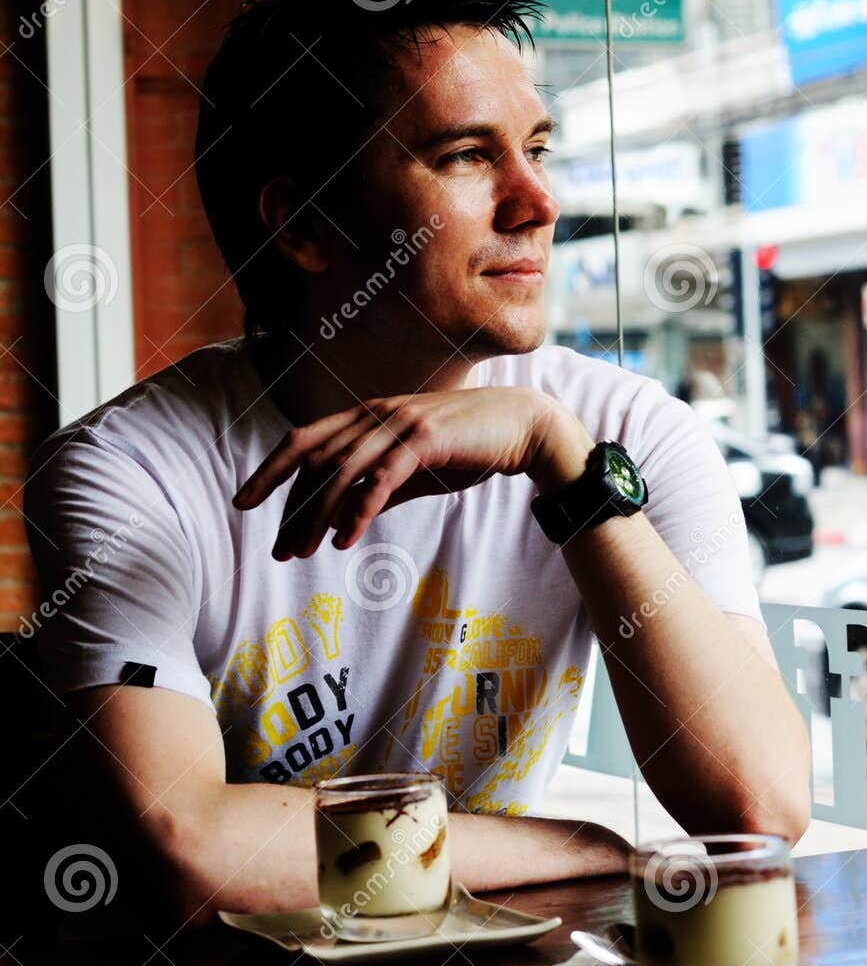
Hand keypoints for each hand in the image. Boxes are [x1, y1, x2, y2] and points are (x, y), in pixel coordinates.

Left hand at [233, 387, 591, 559]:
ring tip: (304, 551)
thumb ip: (380, 487)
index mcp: (368, 415)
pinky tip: (344, 539)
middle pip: (315, 459)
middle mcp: (376, 413)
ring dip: (317, 514)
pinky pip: (380, 477)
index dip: (270, 470)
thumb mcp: (415, 470)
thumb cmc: (469, 447)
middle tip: (279, 549)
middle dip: (290, 506)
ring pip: (341, 470)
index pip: (305, 440)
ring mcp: (400, 423)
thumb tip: (346, 517)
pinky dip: (358, 509)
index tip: (244, 501)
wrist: (524, 427)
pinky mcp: (425, 439)